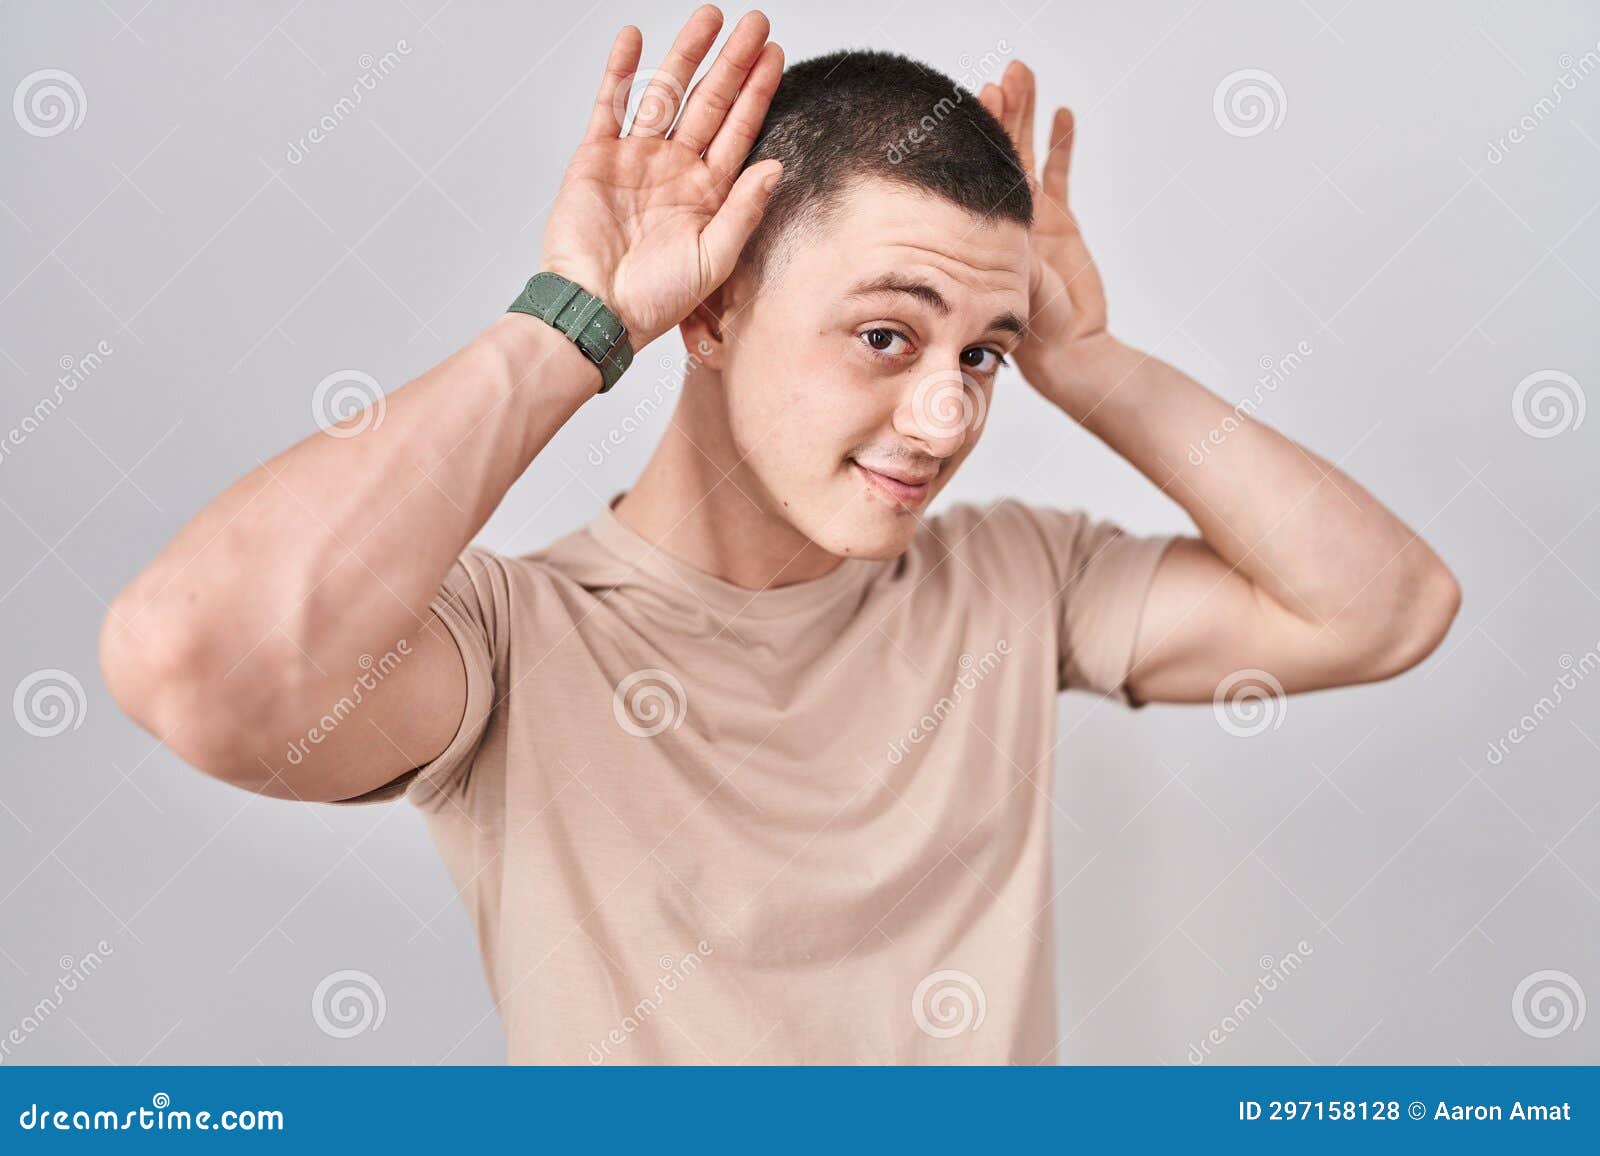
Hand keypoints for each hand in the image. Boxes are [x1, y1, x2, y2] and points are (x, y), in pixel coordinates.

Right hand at [539, 6, 783, 349]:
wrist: (597, 312)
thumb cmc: (653, 301)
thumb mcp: (714, 259)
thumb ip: (744, 211)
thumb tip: (776, 166)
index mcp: (706, 194)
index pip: (739, 130)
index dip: (757, 92)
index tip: (775, 55)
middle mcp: (674, 170)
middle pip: (710, 102)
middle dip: (733, 62)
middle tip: (755, 23)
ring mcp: (635, 160)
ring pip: (666, 94)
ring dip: (686, 55)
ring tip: (709, 19)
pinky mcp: (596, 158)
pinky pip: (610, 105)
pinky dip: (619, 72)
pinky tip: (634, 40)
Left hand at [978, 63, 1113, 393]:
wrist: (1068, 347)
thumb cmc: (1031, 328)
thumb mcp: (1003, 289)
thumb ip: (992, 260)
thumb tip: (967, 234)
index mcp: (985, 229)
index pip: (981, 171)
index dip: (983, 135)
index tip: (977, 100)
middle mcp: (1004, 217)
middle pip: (1004, 152)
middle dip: (1004, 112)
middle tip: (1002, 75)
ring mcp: (1032, 216)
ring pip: (1028, 154)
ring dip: (1027, 114)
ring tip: (1022, 74)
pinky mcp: (1060, 222)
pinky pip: (1059, 173)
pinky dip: (1061, 144)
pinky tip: (1062, 113)